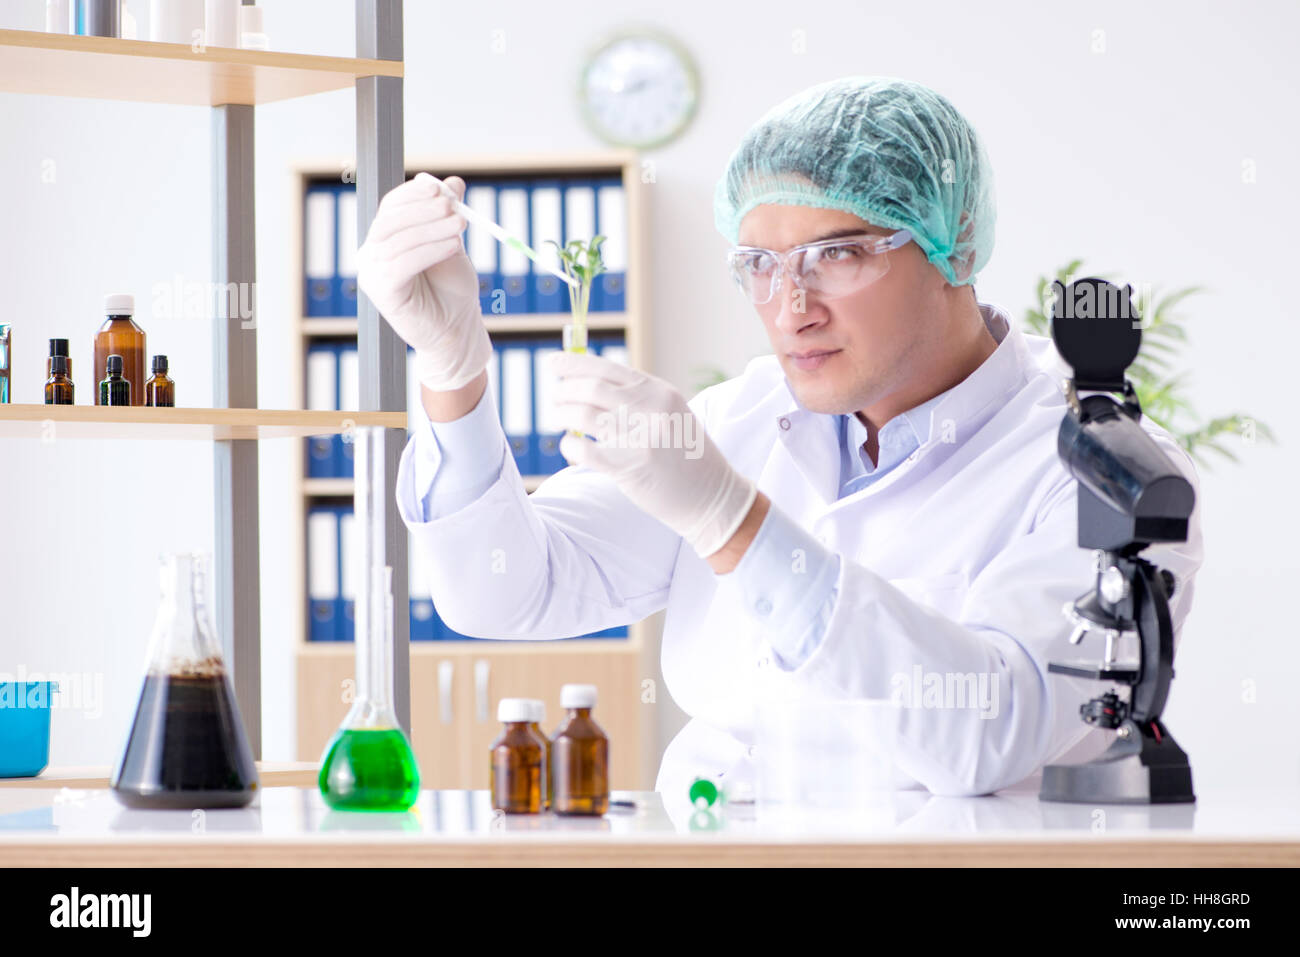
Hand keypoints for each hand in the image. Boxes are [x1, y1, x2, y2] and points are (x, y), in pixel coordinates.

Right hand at [355, 172, 491, 391]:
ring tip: (461, 226)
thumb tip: (452, 181)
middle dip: (423, 210)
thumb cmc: (452, 288)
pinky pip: (402, 265)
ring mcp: (373, 275)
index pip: (391, 207)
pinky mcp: (382, 293)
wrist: (456, 329)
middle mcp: (372, 255)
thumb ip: (448, 214)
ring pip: (398, 241)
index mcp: (384, 239)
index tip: (438, 187)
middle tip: (453, 206)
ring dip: (432, 229)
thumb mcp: (452, 242)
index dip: (412, 194)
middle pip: (390, 221)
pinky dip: (430, 251)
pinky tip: (453, 246)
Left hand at [548, 351, 757, 557]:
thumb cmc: (684, 453)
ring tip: (557, 417)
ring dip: (562, 414)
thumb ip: (636, 397)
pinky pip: (584, 450)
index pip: (608, 369)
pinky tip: (570, 446)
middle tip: (555, 396)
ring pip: (583, 415)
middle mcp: (650, 410)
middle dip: (564, 389)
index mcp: (659, 392)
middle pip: (591, 388)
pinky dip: (569, 446)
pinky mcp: (629, 468)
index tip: (555, 363)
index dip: (575, 364)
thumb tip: (587, 381)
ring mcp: (640, 439)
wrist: (711, 495)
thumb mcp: (670, 413)